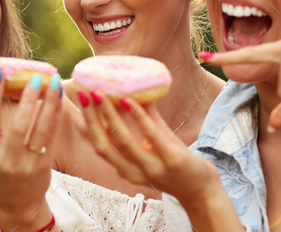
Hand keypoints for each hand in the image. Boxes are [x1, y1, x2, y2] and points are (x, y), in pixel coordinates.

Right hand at [0, 71, 61, 230]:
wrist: (19, 205)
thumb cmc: (1, 173)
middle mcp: (7, 160)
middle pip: (19, 125)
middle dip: (27, 98)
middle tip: (35, 76)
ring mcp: (27, 164)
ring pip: (39, 129)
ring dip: (47, 103)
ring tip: (53, 82)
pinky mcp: (44, 166)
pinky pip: (51, 136)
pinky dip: (54, 115)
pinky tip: (57, 99)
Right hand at [77, 91, 218, 203]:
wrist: (203, 192)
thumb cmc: (177, 163)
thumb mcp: (157, 140)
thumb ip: (145, 118)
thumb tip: (135, 88)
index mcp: (125, 168)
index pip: (99, 145)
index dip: (86, 124)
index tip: (77, 103)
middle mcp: (133, 172)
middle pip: (103, 145)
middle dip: (91, 118)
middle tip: (84, 93)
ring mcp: (151, 168)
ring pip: (122, 141)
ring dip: (109, 115)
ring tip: (101, 93)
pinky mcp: (171, 161)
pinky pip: (151, 136)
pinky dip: (138, 117)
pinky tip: (130, 100)